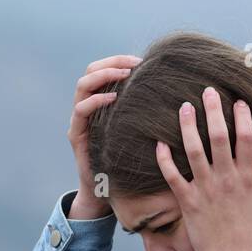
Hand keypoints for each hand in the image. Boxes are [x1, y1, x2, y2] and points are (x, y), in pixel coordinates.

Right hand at [67, 54, 141, 218]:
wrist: (105, 191)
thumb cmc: (126, 161)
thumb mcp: (137, 130)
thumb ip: (145, 111)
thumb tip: (174, 92)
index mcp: (100, 101)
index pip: (103, 68)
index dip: (120, 59)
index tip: (142, 61)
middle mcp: (87, 107)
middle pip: (90, 71)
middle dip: (112, 62)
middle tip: (134, 66)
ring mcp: (79, 120)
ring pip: (82, 86)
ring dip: (103, 75)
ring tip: (124, 76)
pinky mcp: (76, 135)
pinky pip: (81, 110)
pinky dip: (96, 100)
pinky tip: (113, 98)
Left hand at [155, 87, 251, 250]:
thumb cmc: (251, 236)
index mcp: (249, 178)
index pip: (248, 140)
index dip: (243, 117)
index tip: (238, 100)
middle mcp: (227, 179)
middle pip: (221, 137)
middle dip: (215, 111)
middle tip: (208, 91)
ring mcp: (206, 189)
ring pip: (195, 150)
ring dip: (188, 126)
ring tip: (184, 107)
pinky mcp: (187, 201)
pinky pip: (173, 175)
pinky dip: (165, 158)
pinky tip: (159, 143)